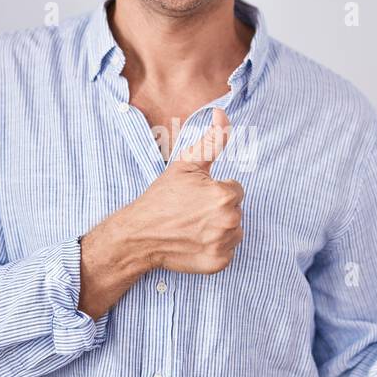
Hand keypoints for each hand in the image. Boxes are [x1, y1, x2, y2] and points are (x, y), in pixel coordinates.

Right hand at [125, 106, 244, 274]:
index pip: (235, 189)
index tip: (195, 196)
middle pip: (236, 210)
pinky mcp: (218, 263)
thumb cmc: (162, 197)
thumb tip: (223, 113)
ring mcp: (224, 245)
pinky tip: (195, 241)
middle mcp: (229, 221)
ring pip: (234, 231)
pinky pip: (228, 250)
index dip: (214, 190)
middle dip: (218, 209)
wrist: (140, 235)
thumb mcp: (185, 164)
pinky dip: (215, 247)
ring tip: (194, 227)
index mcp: (224, 195)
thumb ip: (211, 140)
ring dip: (220, 228)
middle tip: (192, 211)